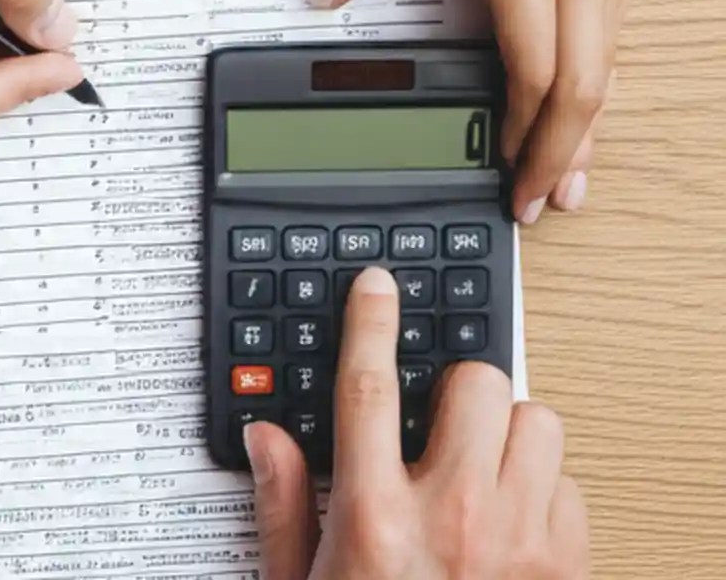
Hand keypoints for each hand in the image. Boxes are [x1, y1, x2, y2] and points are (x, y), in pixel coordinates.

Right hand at [243, 267, 587, 578]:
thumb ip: (282, 504)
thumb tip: (268, 438)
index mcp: (373, 519)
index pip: (367, 389)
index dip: (369, 323)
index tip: (376, 286)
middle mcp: (452, 520)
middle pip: (474, 384)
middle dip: (457, 385)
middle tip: (439, 418)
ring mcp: (518, 542)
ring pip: (538, 421)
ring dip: (508, 432)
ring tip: (479, 466)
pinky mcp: (567, 566)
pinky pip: (571, 481)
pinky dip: (545, 485)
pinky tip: (511, 516)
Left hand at [306, 0, 653, 222]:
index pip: (531, 76)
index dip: (521, 140)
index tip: (505, 177)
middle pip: (584, 87)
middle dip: (561, 154)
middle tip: (541, 200)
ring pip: (612, 61)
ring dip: (591, 125)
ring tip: (572, 172)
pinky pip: (619, 27)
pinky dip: (603, 75)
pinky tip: (589, 93)